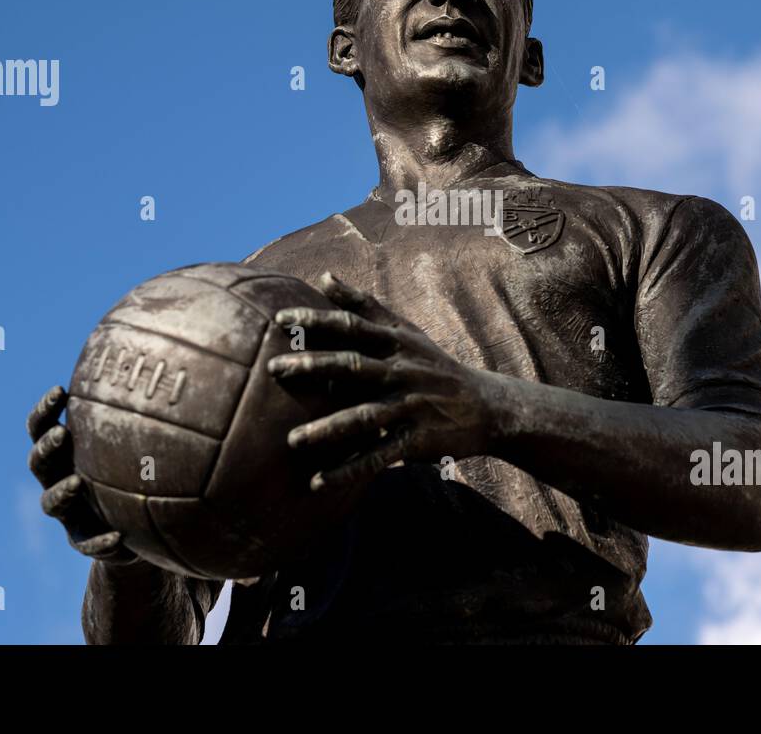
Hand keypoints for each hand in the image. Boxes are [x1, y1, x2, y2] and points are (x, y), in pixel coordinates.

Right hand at [26, 385, 142, 566]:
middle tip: (62, 433)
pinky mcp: (83, 541)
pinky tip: (117, 537)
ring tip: (77, 483)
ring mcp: (68, 512)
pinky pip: (87, 544)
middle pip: (39, 462)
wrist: (134, 524)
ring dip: (61, 491)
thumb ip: (144, 416)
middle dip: (47, 446)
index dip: (45, 411)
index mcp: (65, 453)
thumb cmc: (133, 470)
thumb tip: (177, 372)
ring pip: (51, 503)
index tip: (60, 391)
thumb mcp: (136, 443)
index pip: (43, 428)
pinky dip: (99, 541)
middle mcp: (59, 480)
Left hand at [266, 272, 504, 492]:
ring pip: (365, 416)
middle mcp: (402, 371)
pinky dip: (349, 471)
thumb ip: (364, 306)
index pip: (352, 325)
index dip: (316, 320)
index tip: (279, 319)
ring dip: (328, 429)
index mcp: (396, 342)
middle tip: (273, 369)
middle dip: (313, 366)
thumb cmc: (434, 365)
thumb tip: (324, 278)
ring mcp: (411, 406)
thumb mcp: (405, 330)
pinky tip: (318, 482)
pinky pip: (379, 457)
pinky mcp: (419, 440)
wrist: (487, 406)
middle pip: (354, 365)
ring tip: (293, 441)